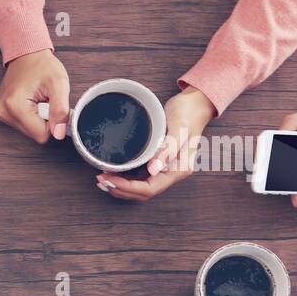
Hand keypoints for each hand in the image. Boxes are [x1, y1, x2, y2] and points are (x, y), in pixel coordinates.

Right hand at [0, 49, 69, 143]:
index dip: (52, 122)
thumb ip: (60, 110)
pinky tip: (30, 101)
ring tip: (37, 99)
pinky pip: (23, 125)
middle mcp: (4, 112)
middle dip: (44, 119)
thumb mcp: (58, 84)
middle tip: (44, 100)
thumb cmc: (42, 65)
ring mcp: (0, 114)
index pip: (41, 134)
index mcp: (15, 106)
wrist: (27, 54)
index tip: (52, 104)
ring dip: (37, 117)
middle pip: (34, 134)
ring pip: (29, 131)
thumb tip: (59, 133)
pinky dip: (30, 115)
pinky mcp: (1, 113)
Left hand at [98, 87, 215, 200]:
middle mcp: (171, 173)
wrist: (195, 103)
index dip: (127, 188)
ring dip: (120, 186)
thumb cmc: (188, 113)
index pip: (150, 188)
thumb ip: (168, 149)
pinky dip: (125, 177)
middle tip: (101, 180)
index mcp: (178, 169)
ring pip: (139, 186)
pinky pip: (139, 176)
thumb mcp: (178, 128)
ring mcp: (164, 168)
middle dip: (120, 189)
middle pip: (142, 192)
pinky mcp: (157, 162)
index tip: (110, 180)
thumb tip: (153, 170)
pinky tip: (112, 171)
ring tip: (102, 178)